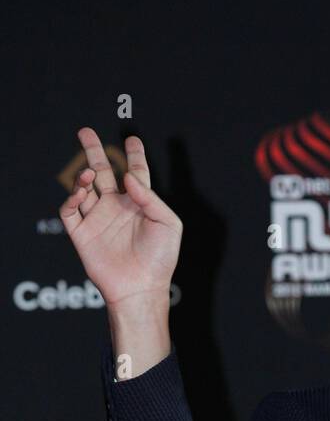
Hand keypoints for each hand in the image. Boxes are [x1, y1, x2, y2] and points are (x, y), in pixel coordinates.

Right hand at [59, 128, 181, 309]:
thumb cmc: (161, 260)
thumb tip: (129, 176)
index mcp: (138, 205)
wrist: (142, 289)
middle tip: (86, 132)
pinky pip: (69, 211)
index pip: (134, 174)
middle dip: (94, 151)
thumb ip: (150, 197)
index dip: (133, 156)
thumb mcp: (168, 225)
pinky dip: (70, 198)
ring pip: (83, 188)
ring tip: (88, 173)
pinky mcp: (83, 235)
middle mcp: (116, 209)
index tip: (132, 140)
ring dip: (82, 176)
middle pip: (102, 172)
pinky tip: (80, 192)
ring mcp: (98, 220)